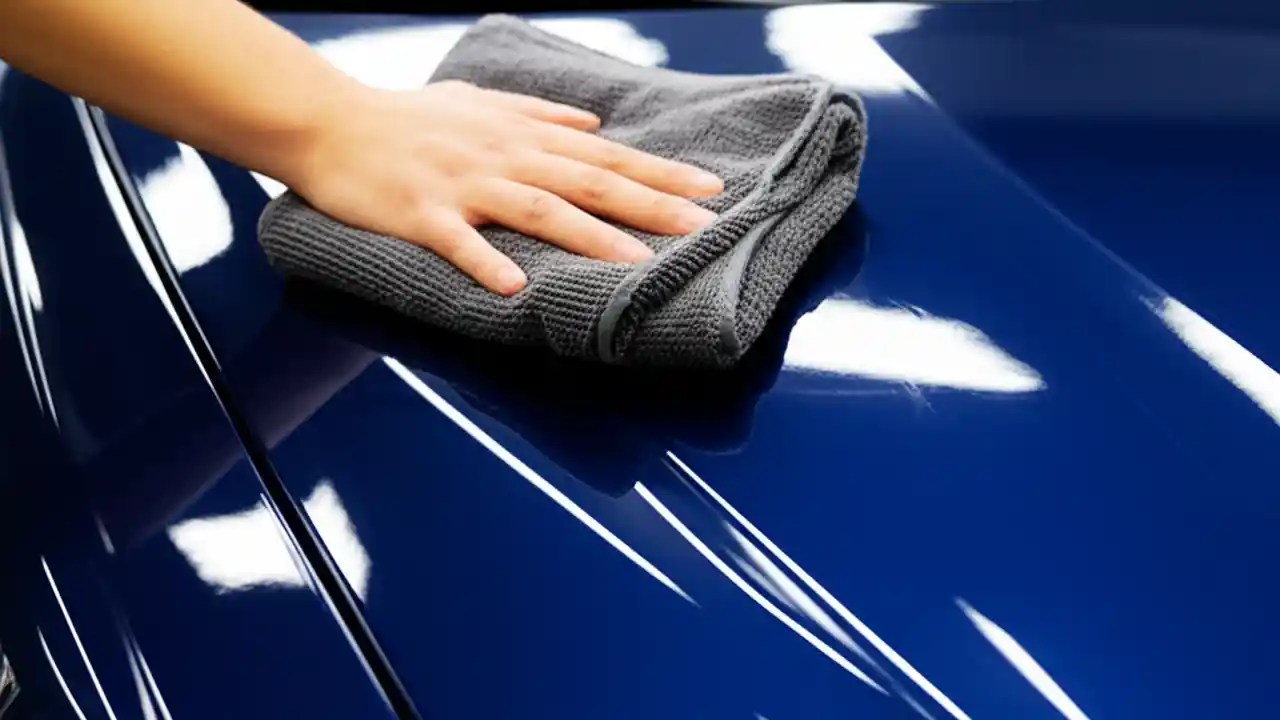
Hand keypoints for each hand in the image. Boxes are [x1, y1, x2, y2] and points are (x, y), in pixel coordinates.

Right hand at [285, 80, 723, 294]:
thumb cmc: (409, 116)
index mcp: (520, 134)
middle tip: (702, 229)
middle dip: (649, 206)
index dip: (659, 173)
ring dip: (589, 237)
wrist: (330, 120)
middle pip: (587, 182)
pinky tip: (515, 288)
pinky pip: (457, 242)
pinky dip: (486, 263)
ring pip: (536, 210)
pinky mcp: (420, 213)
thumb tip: (593, 125)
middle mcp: (502, 156)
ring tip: (637, 264)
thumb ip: (539, 114)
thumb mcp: (480, 102)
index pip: (604, 154)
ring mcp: (462, 184)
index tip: (711, 190)